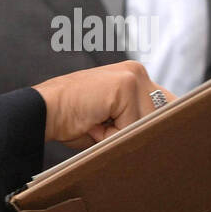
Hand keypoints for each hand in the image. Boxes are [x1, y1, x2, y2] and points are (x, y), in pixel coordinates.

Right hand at [33, 61, 169, 148]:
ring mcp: (132, 75)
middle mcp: (137, 71)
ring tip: (98, 125)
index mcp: (136, 77)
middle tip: (105, 129)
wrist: (43, 112)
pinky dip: (112, 135)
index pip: (167, 106)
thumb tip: (163, 139)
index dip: (160, 127)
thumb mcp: (112, 122)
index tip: (156, 140)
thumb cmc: (73, 120)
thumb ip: (137, 123)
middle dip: (140, 133)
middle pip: (164, 116)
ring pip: (148, 123)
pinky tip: (93, 123)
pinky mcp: (125, 84)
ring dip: (123, 135)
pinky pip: (131, 125)